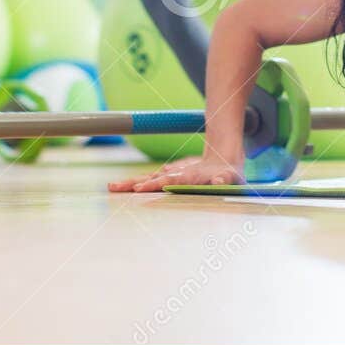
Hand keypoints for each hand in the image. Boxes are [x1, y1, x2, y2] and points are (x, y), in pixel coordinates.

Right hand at [108, 154, 242, 192]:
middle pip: (152, 178)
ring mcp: (173, 174)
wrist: (225, 156)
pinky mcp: (172, 177)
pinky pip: (153, 180)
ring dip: (131, 183)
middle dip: (133, 183)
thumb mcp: (232, 177)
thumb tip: (220, 179)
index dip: (155, 184)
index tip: (139, 188)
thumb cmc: (229, 172)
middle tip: (113, 187)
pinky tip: (125, 186)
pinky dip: (139, 183)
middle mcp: (178, 173)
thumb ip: (225, 178)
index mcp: (189, 175)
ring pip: (149, 178)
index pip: (169, 180)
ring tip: (112, 187)